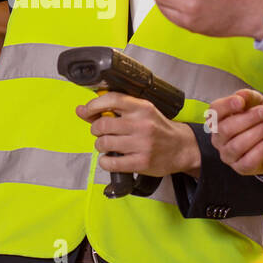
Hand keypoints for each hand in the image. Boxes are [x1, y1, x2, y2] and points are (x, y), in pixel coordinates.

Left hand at [75, 92, 200, 177]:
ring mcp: (142, 144)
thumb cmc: (158, 128)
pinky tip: (110, 158)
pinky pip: (111, 162)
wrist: (181, 147)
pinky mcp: (141, 162)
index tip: (87, 111)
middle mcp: (142, 124)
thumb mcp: (141, 112)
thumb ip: (113, 110)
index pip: (112, 99)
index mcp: (142, 107)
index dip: (93, 105)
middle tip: (101, 132)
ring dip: (100, 145)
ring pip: (104, 143)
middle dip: (96, 129)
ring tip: (107, 145)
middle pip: (103, 125)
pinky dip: (104, 161)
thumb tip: (81, 110)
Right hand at [208, 89, 262, 175]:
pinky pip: (248, 161)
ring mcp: (227, 154)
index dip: (226, 106)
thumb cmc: (258, 120)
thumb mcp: (256, 103)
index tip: (241, 102)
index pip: (214, 112)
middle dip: (247, 119)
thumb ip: (248, 97)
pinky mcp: (240, 167)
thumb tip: (241, 95)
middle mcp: (218, 138)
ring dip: (257, 133)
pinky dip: (261, 149)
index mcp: (218, 120)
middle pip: (225, 129)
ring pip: (237, 145)